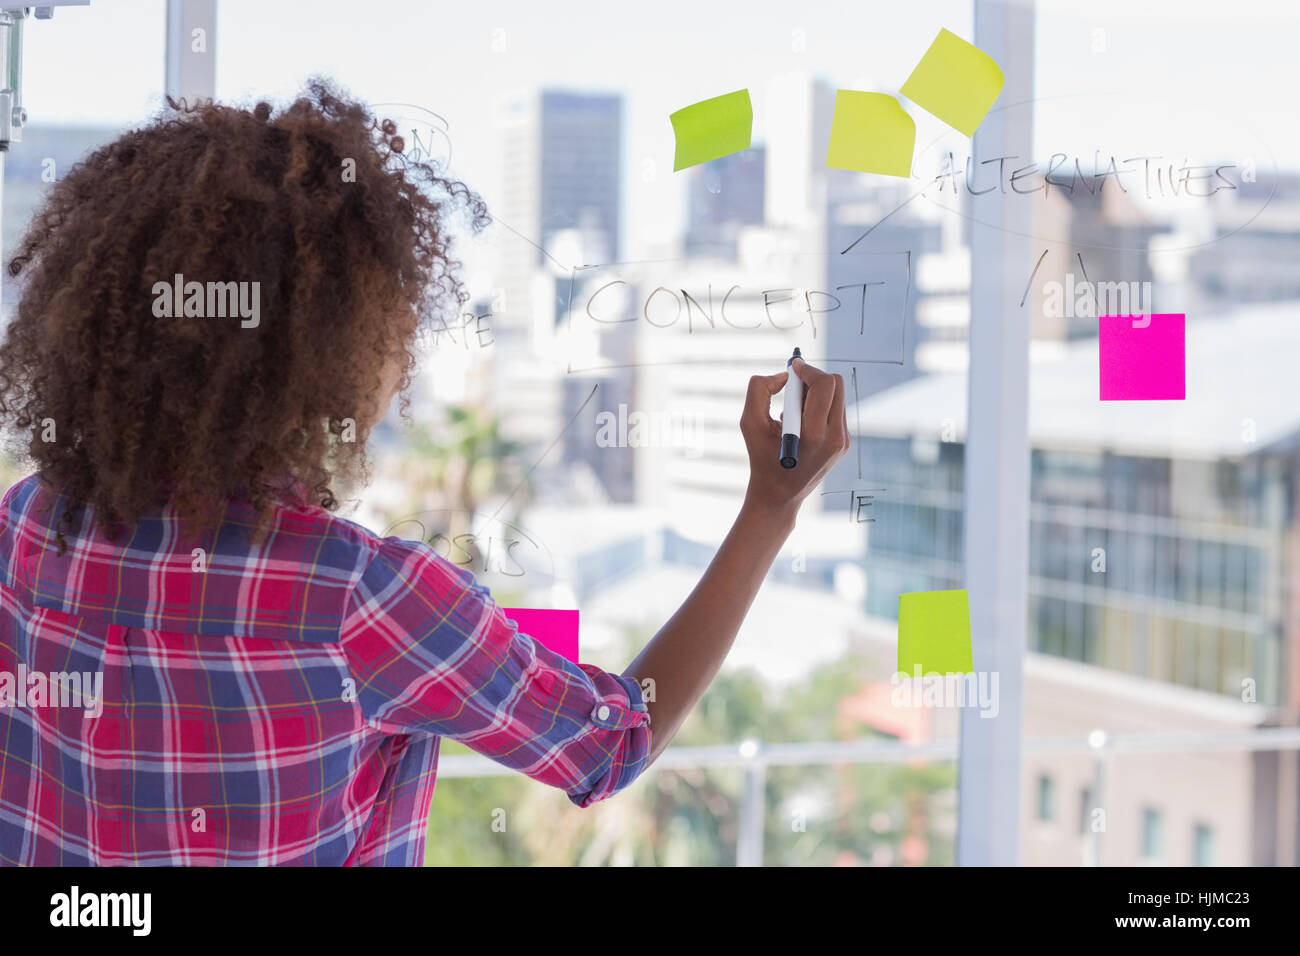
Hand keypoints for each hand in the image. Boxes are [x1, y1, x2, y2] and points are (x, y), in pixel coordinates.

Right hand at [739, 357, 849, 518]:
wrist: (779, 495)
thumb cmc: (761, 458)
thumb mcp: (750, 423)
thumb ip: (759, 390)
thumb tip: (784, 376)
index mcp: (813, 434)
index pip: (824, 385)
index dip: (808, 370)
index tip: (793, 367)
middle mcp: (834, 438)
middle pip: (836, 385)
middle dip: (814, 378)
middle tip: (793, 384)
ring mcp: (843, 442)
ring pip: (838, 397)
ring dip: (816, 393)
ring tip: (794, 411)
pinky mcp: (844, 444)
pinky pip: (837, 411)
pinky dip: (819, 408)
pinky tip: (801, 423)